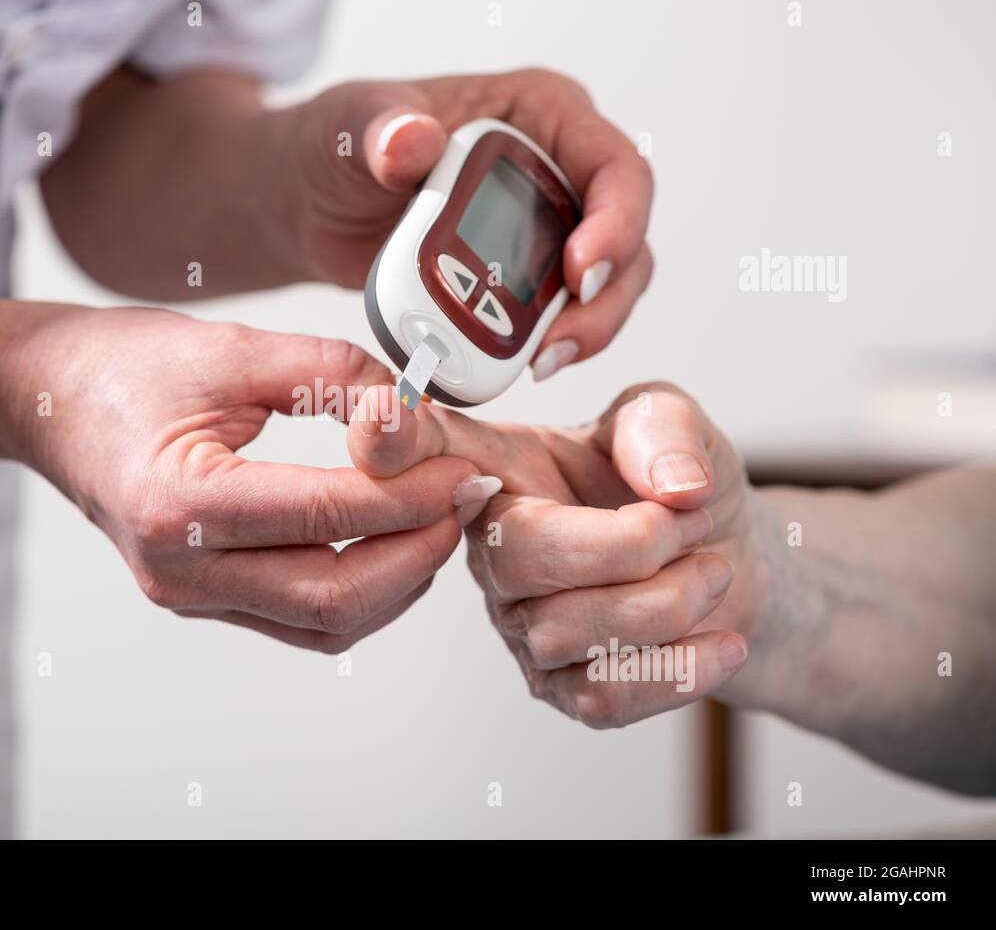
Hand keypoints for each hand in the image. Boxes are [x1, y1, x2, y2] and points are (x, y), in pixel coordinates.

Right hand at [0, 306, 499, 650]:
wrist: (45, 398)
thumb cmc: (118, 368)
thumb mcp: (230, 349)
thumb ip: (329, 375)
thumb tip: (414, 408)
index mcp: (179, 505)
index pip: (327, 517)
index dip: (410, 495)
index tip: (463, 467)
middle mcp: (181, 569)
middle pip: (334, 598)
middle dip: (418, 553)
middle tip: (464, 500)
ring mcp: (190, 593)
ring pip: (324, 622)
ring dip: (396, 581)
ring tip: (436, 518)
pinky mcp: (204, 595)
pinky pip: (300, 616)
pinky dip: (359, 590)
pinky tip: (389, 542)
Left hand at [284, 69, 654, 379]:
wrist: (311, 204)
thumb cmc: (337, 145)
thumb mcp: (353, 127)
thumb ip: (381, 132)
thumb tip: (410, 141)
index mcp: (542, 114)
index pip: (615, 166)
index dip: (618, 222)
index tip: (580, 273)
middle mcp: (560, 169)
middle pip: (625, 240)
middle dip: (604, 301)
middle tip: (555, 346)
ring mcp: (548, 228)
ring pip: (604, 288)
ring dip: (582, 332)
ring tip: (534, 366)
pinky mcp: (525, 278)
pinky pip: (559, 317)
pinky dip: (544, 345)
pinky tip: (513, 368)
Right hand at [347, 382, 775, 725]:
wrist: (730, 561)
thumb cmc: (677, 485)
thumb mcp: (673, 424)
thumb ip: (663, 430)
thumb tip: (672, 487)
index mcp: (497, 470)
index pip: (432, 451)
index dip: (396, 438)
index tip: (380, 414)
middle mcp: (491, 550)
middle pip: (521, 557)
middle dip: (629, 545)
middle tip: (690, 521)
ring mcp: (519, 625)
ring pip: (569, 632)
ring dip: (671, 602)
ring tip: (713, 570)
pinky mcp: (560, 687)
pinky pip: (603, 696)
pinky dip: (679, 670)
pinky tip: (721, 639)